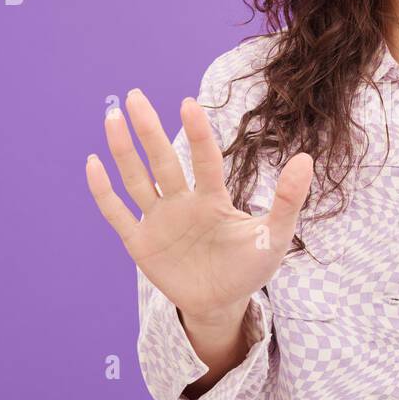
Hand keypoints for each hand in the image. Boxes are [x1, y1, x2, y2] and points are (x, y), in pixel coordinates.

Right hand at [84, 88, 312, 323]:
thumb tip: (306, 159)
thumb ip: (289, 200)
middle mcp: (183, 203)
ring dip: (123, 151)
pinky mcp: (141, 243)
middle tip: (135, 96)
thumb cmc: (250, 266)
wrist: (222, 304)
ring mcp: (159, 221)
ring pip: (137, 180)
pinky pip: (118, 214)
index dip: (196, 135)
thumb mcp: (274, 236)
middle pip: (163, 162)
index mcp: (213, 199)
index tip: (188, 104)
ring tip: (112, 118)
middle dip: (149, 130)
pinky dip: (104, 192)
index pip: (204, 161)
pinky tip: (93, 164)